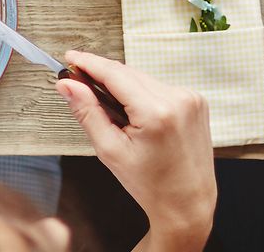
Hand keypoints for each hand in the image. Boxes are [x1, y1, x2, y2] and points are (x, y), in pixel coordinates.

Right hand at [57, 51, 215, 251]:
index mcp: (156, 113)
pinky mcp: (196, 101)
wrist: (188, 205)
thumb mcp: (110, 151)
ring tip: (109, 106)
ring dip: (122, 84)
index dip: (88, 62)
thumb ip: (87, 112)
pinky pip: (157, 86)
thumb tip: (66, 84)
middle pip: (127, 73)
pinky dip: (141, 92)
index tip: (70, 57)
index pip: (114, 73)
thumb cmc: (150, 185)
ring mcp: (190, 98)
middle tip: (79, 81)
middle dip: (102, 74)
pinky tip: (134, 112)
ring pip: (141, 78)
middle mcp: (177, 100)